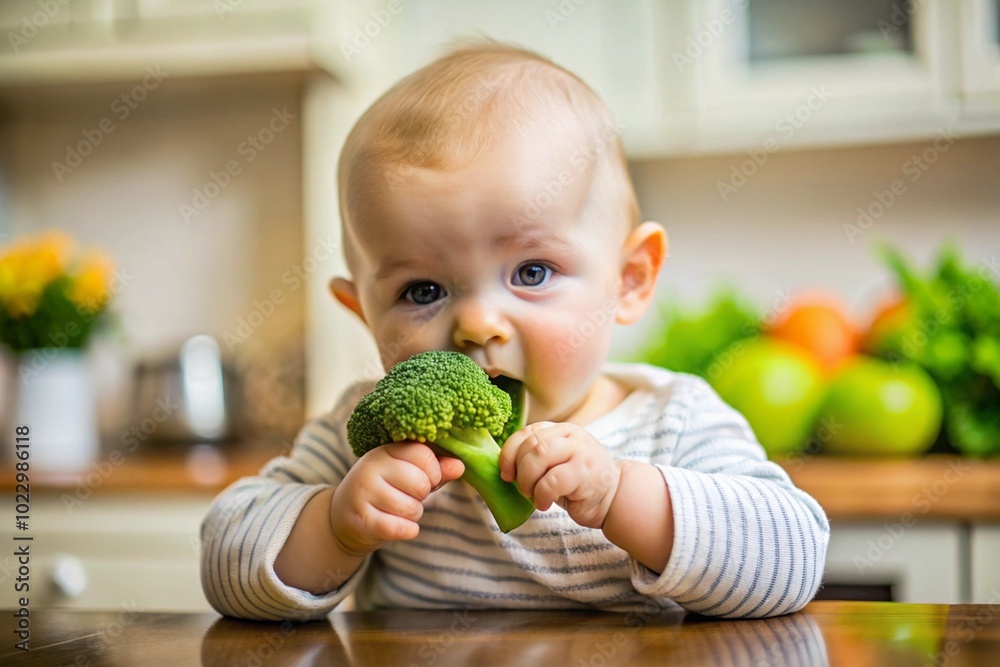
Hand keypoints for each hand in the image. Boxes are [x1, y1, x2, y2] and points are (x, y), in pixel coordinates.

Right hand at [329, 443, 463, 556]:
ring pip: (411, 508)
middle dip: (422, 496)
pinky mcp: (361, 518)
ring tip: (398, 510)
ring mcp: (363, 492)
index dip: (434, 471)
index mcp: (386, 450)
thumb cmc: (386, 491)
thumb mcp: (408, 474)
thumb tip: (460, 466)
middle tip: (408, 497)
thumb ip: (435, 470)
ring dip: (412, 515)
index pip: (424, 454)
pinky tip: (399, 526)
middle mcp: (371, 466)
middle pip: (420, 483)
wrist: (344, 517)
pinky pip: (399, 527)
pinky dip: (407, 531)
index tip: (426, 479)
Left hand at [499, 422, 620, 528]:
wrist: (613, 497)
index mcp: (560, 430)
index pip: (526, 432)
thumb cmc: (578, 483)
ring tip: (533, 495)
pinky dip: (540, 496)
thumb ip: (535, 457)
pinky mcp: (584, 472)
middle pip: (531, 445)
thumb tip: (504, 467)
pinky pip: (551, 482)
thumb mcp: (556, 463)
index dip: (509, 453)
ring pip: (539, 457)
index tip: (506, 473)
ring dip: (527, 481)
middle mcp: (570, 435)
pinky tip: (544, 504)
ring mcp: (579, 451)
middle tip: (523, 489)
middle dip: (519, 471)